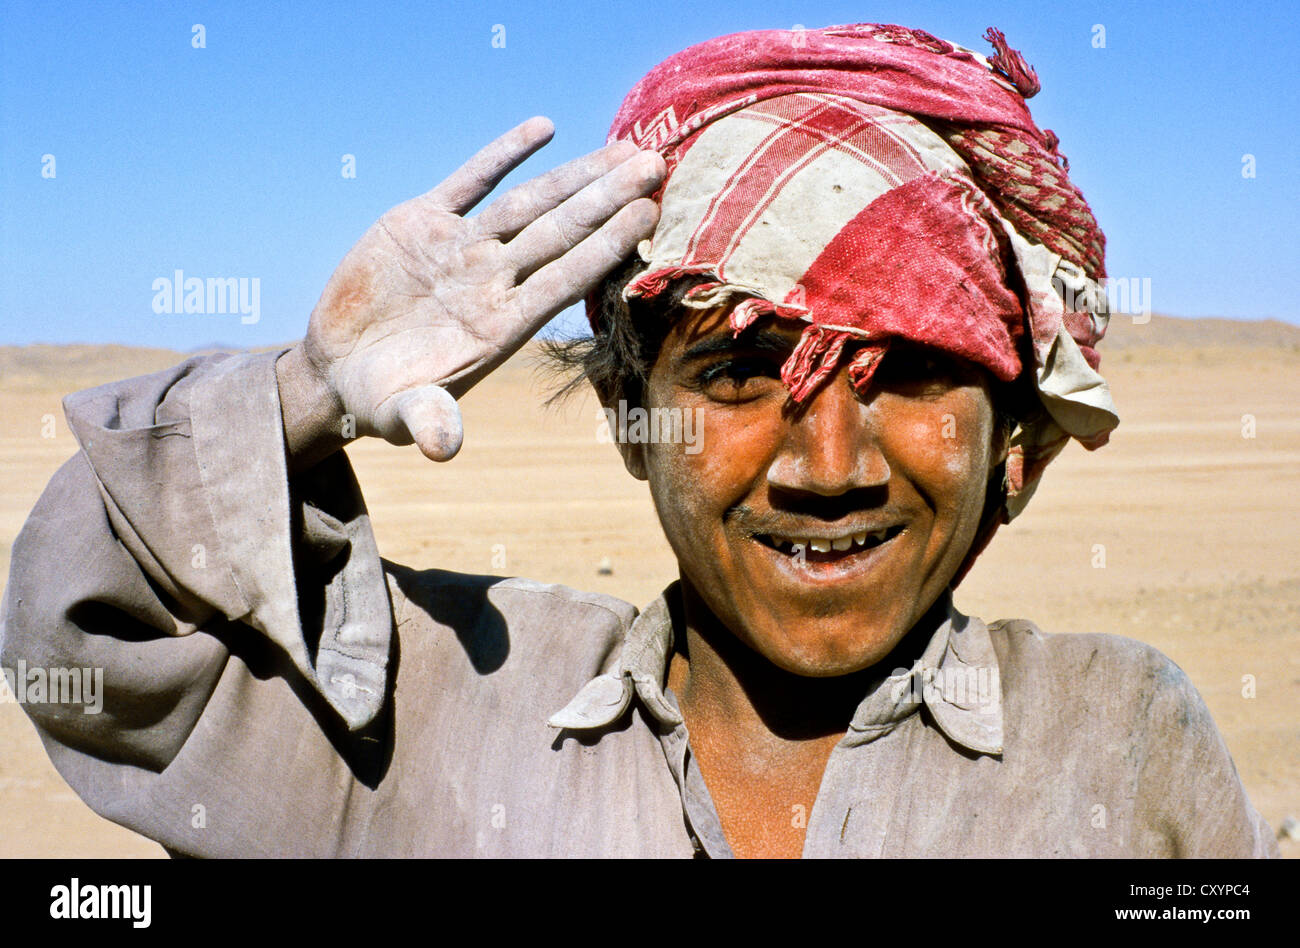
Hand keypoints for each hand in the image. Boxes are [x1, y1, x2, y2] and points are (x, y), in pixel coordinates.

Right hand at [279, 116, 663, 462]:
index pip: (564, 279)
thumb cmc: (379, 400)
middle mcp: (490, 282)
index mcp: (498, 326)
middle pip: (561, 232)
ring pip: (529, 203)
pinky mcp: (421, 222)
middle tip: (657, 164)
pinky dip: (504, 154)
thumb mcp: (400, 414)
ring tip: (626, 150)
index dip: (605, 247)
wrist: (337, 369)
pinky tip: (546, 128)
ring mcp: (460, 249)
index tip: (647, 216)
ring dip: (576, 175)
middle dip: (607, 199)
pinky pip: (471, 180)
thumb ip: (427, 421)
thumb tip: (444, 446)